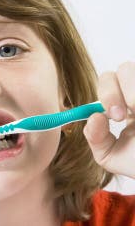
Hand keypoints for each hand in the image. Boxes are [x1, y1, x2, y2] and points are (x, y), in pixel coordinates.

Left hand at [84, 62, 134, 177]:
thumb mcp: (112, 156)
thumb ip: (96, 138)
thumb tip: (94, 117)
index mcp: (124, 103)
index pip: (108, 80)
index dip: (107, 93)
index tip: (112, 116)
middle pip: (125, 69)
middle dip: (116, 91)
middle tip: (120, 116)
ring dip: (133, 92)